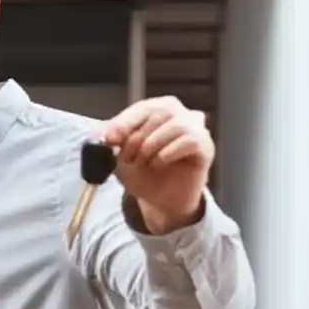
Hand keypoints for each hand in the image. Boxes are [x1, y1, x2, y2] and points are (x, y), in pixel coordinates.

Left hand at [99, 96, 211, 233]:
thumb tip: (103, 134)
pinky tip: (158, 164)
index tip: (109, 139)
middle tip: (126, 158)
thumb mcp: (120, 156)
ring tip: (143, 163)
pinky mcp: (206, 145)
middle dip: (136, 138)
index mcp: (157, 109)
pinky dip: (168, 153)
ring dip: (151, 147)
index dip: (123, 123)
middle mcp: (180, 113)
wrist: (162, 200)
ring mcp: (196, 127)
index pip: (142, 108)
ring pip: (175, 126)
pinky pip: (189, 141)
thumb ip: (113, 143)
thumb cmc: (144, 173)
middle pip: (158, 114)